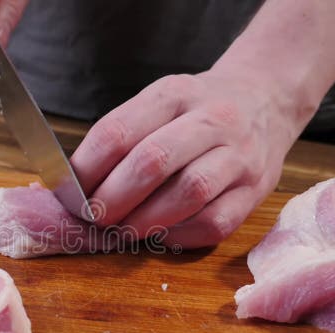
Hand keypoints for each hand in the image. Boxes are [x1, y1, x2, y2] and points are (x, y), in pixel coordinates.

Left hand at [70, 70, 304, 248]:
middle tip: (93, 220)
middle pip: (152, 162)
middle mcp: (212, 119)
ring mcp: (240, 155)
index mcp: (174, 94)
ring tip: (121, 232)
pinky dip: (180, 235)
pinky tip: (161, 235)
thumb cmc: (196, 110)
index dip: (86, 170)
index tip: (69, 195)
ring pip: (189, 192)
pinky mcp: (256, 190)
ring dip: (145, 221)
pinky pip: (216, 222)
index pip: (118, 132)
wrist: (266, 99)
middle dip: (112, 200)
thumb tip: (75, 188)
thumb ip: (122, 137)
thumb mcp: (159, 102)